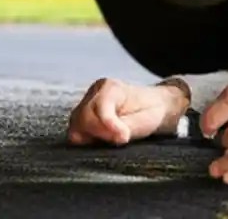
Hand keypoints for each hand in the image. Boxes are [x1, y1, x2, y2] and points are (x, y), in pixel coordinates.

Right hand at [66, 77, 187, 146]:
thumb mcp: (144, 120)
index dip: (109, 125)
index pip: (101, 106)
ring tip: (111, 139)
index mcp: (112, 87)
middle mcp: (94, 92)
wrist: (150, 107)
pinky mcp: (80, 116)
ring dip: (92, 137)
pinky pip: (76, 132)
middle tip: (119, 139)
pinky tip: (102, 139)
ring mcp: (85, 103)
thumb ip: (125, 128)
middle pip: (84, 117)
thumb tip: (112, 138)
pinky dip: (88, 139)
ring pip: (76, 126)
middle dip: (100, 133)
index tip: (123, 138)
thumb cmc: (149, 112)